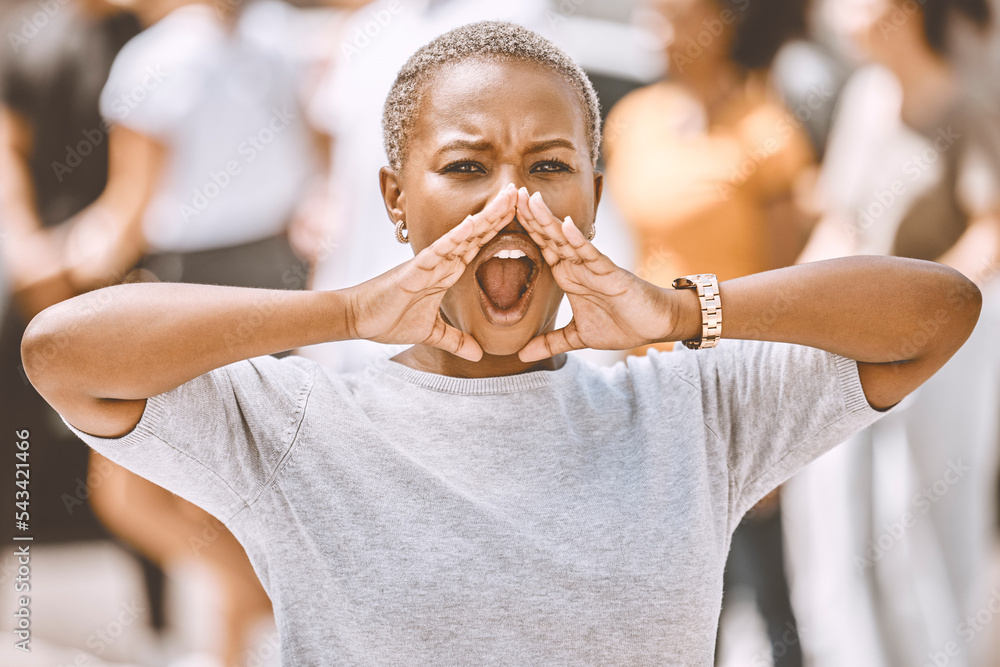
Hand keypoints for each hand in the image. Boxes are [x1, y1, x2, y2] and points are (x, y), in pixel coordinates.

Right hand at [347, 183, 517, 360]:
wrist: (357, 319)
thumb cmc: (387, 319)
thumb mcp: (431, 334)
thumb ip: (455, 341)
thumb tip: (478, 356)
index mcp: (446, 272)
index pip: (479, 246)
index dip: (499, 230)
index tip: (522, 215)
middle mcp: (441, 261)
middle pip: (476, 233)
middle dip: (499, 213)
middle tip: (521, 191)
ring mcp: (429, 262)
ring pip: (464, 235)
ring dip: (486, 216)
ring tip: (508, 197)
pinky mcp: (415, 268)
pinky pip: (440, 250)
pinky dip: (457, 236)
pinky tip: (474, 222)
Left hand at [514, 188, 686, 361]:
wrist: (654, 325)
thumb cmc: (621, 324)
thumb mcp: (577, 337)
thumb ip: (550, 343)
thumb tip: (521, 357)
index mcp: (567, 275)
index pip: (540, 248)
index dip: (522, 232)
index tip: (499, 217)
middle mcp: (577, 266)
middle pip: (548, 236)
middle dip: (529, 216)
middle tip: (507, 194)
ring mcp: (593, 266)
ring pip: (566, 239)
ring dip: (548, 220)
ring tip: (529, 200)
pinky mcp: (610, 272)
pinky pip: (591, 254)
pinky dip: (577, 240)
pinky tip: (565, 225)